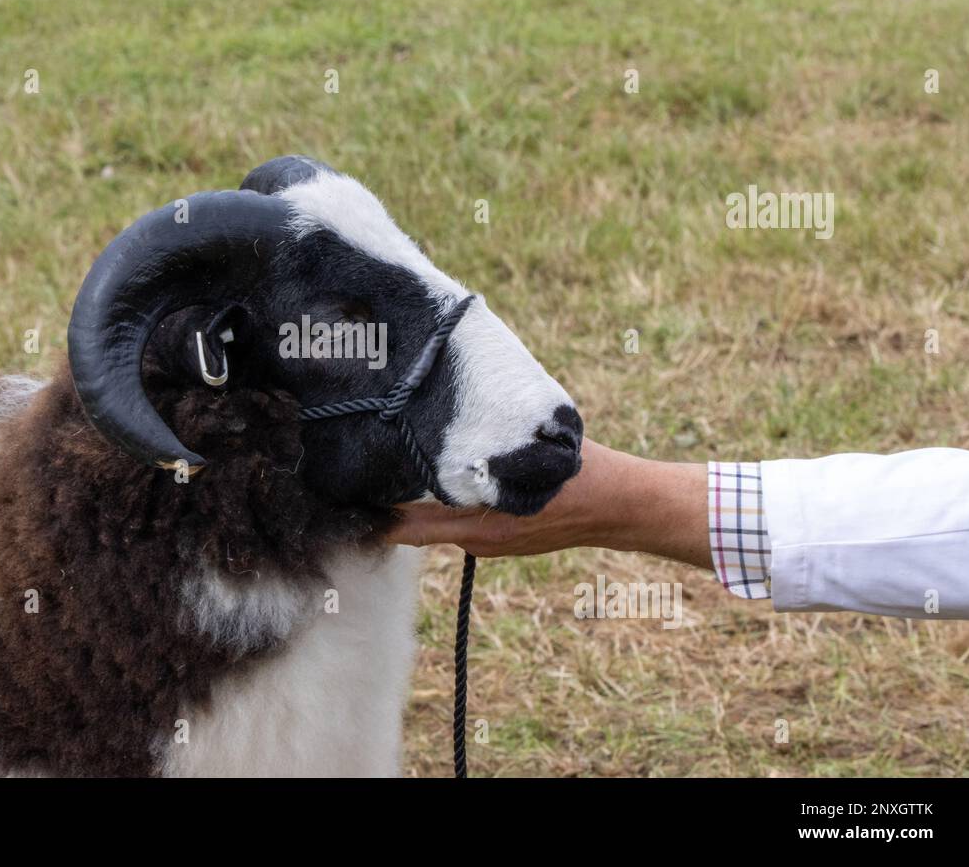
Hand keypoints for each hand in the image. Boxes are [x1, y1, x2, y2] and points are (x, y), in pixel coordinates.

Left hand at [388, 439, 711, 568]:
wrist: (620, 506)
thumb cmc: (578, 473)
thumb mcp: (528, 453)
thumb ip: (484, 443)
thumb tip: (442, 424)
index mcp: (478, 526)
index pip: (409, 529)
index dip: (377, 517)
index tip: (347, 499)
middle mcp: (477, 542)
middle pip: (418, 527)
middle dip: (392, 506)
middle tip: (361, 475)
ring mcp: (489, 545)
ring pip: (440, 523)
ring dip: (421, 503)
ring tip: (394, 470)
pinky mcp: (502, 539)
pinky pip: (463, 522)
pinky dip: (450, 504)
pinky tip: (447, 477)